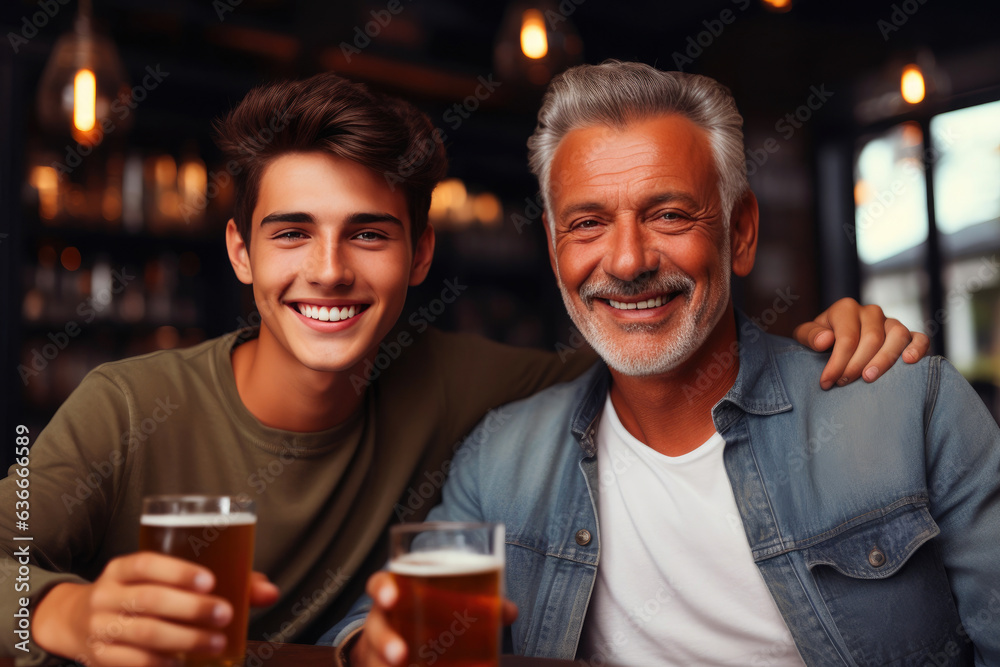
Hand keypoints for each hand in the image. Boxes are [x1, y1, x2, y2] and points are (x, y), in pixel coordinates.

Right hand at [32, 553, 278, 666]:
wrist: (75, 622)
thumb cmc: (141, 595)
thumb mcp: (163, 581)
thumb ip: (218, 581)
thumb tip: (270, 592)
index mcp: (121, 569)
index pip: (145, 564)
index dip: (177, 571)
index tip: (210, 580)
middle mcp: (106, 595)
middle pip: (148, 600)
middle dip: (190, 608)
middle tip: (224, 614)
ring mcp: (99, 628)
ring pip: (142, 633)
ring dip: (184, 639)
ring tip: (216, 642)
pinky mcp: (98, 657)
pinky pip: (129, 662)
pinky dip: (158, 663)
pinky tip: (182, 663)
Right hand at [350, 572, 517, 666]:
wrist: (396, 639)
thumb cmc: (425, 611)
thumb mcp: (443, 602)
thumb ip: (476, 602)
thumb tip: (509, 611)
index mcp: (395, 594)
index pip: (380, 584)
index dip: (382, 589)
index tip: (392, 597)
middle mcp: (381, 621)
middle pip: (375, 628)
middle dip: (386, 641)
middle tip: (401, 654)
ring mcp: (376, 649)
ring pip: (374, 659)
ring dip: (386, 664)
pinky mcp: (380, 666)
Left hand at [792, 298, 929, 389]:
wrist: (834, 338)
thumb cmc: (820, 338)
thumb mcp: (807, 335)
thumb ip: (810, 335)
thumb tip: (825, 340)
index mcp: (846, 308)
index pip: (847, 337)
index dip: (837, 362)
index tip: (827, 382)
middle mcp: (871, 312)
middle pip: (871, 339)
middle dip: (856, 365)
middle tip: (844, 383)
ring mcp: (891, 322)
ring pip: (897, 336)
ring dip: (884, 359)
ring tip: (869, 379)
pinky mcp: (907, 334)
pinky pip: (920, 338)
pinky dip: (918, 348)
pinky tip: (909, 362)